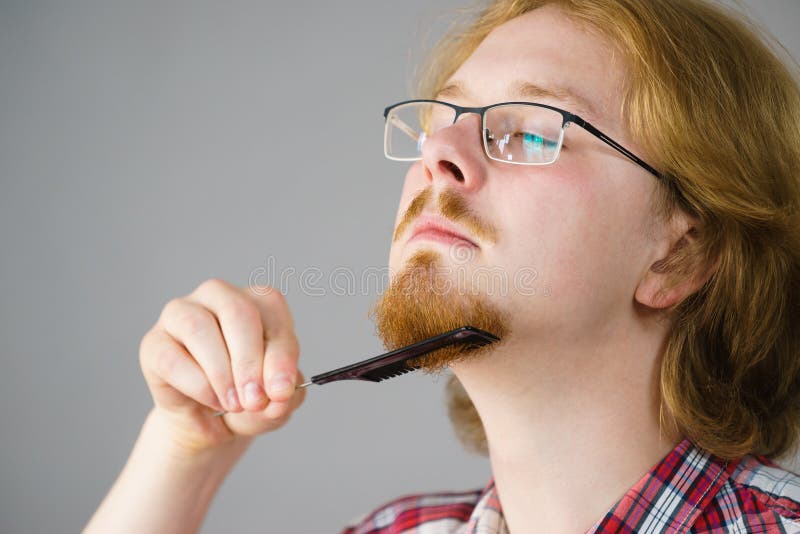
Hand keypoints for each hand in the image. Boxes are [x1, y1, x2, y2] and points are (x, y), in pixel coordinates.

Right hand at [139, 278, 305, 454]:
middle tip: (255, 400)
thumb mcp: (276, 399)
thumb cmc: (247, 396)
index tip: (281, 393)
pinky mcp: (153, 343)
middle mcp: (218, 296)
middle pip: (237, 311)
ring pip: (199, 328)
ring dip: (222, 372)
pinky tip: (212, 401)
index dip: (280, 355)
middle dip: (249, 361)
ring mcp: (181, 314)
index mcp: (258, 299)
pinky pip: (172, 358)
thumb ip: (284, 392)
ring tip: (234, 404)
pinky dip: (197, 385)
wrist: (210, 421)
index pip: (272, 312)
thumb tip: (278, 393)